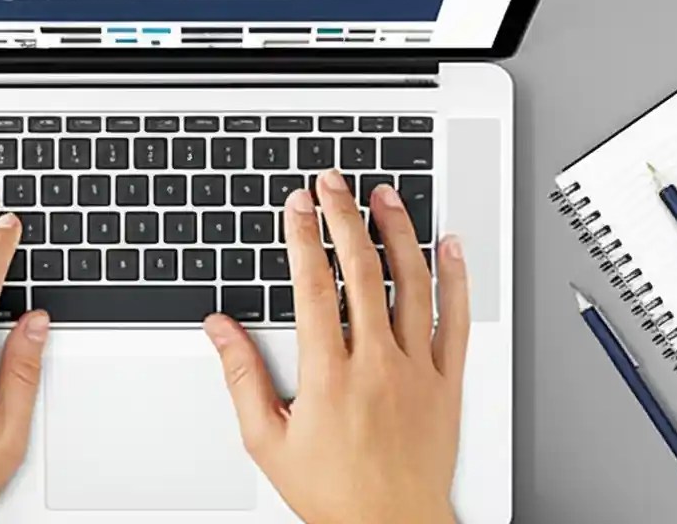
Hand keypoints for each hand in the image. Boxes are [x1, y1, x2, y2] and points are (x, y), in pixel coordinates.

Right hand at [203, 170, 469, 523]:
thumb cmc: (333, 492)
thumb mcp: (267, 439)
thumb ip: (241, 376)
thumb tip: (220, 329)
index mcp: (329, 374)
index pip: (314, 285)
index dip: (303, 237)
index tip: (298, 205)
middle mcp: (376, 363)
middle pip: (361, 270)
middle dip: (343, 217)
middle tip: (333, 183)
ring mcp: (416, 370)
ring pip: (412, 284)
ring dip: (397, 232)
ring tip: (384, 197)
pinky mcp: (446, 382)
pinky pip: (456, 320)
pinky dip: (455, 277)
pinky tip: (449, 246)